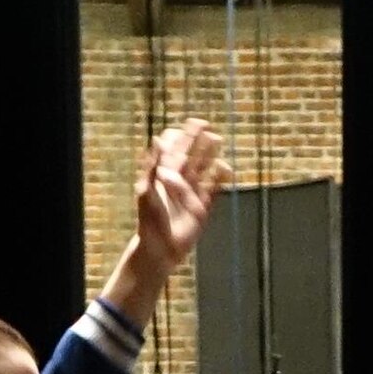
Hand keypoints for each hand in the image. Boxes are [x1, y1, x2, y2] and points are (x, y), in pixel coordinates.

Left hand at [133, 117, 224, 276]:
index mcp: (163, 175)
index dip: (180, 136)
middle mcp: (178, 181)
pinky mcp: (202, 207)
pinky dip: (220, 179)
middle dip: (197, 140)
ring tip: (217, 139)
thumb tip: (157, 139)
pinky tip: (226, 167)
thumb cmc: (149, 220)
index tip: (188, 125)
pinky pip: (213, 189)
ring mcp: (191, 193)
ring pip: (202, 168)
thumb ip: (152, 165)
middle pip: (190, 155)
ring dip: (209, 154)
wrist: (160, 249)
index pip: (172, 149)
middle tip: (206, 125)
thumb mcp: (146, 190)